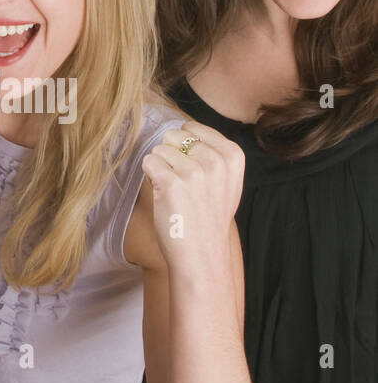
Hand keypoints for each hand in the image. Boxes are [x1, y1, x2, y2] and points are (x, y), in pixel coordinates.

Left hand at [142, 121, 243, 275]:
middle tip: (184, 186)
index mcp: (233, 155)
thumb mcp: (226, 181)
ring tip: (176, 193)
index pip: (192, 128)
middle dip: (171, 157)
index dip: (185, 149)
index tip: (195, 174)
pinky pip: (148, 162)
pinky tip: (165, 196)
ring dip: (161, 169)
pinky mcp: (170, 183)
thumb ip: (213, 152)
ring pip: (159, 149)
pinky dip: (150, 177)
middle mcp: (215, 160)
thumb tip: (185, 127)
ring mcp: (193, 171)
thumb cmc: (208, 217)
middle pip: (173, 136)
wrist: (202, 255)